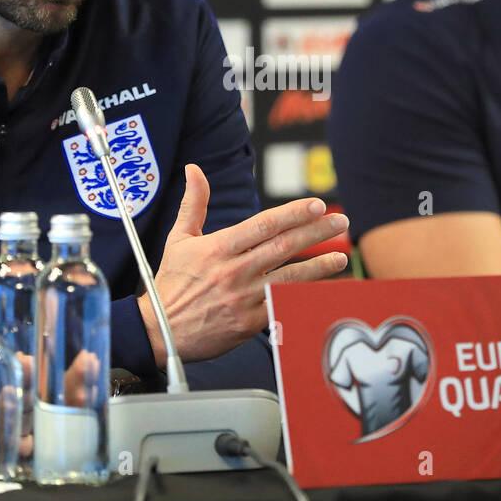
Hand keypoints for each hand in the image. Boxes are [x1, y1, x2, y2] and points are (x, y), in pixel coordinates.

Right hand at [140, 164, 348, 364]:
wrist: (159, 331)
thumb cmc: (170, 283)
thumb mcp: (179, 239)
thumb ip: (194, 203)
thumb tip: (193, 169)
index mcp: (218, 248)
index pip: (263, 225)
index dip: (293, 214)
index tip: (317, 205)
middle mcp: (233, 271)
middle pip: (283, 247)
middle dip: (316, 232)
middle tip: (340, 222)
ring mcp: (243, 298)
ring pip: (289, 277)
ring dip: (319, 266)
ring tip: (341, 256)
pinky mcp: (248, 323)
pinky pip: (282, 305)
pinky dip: (302, 297)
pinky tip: (322, 289)